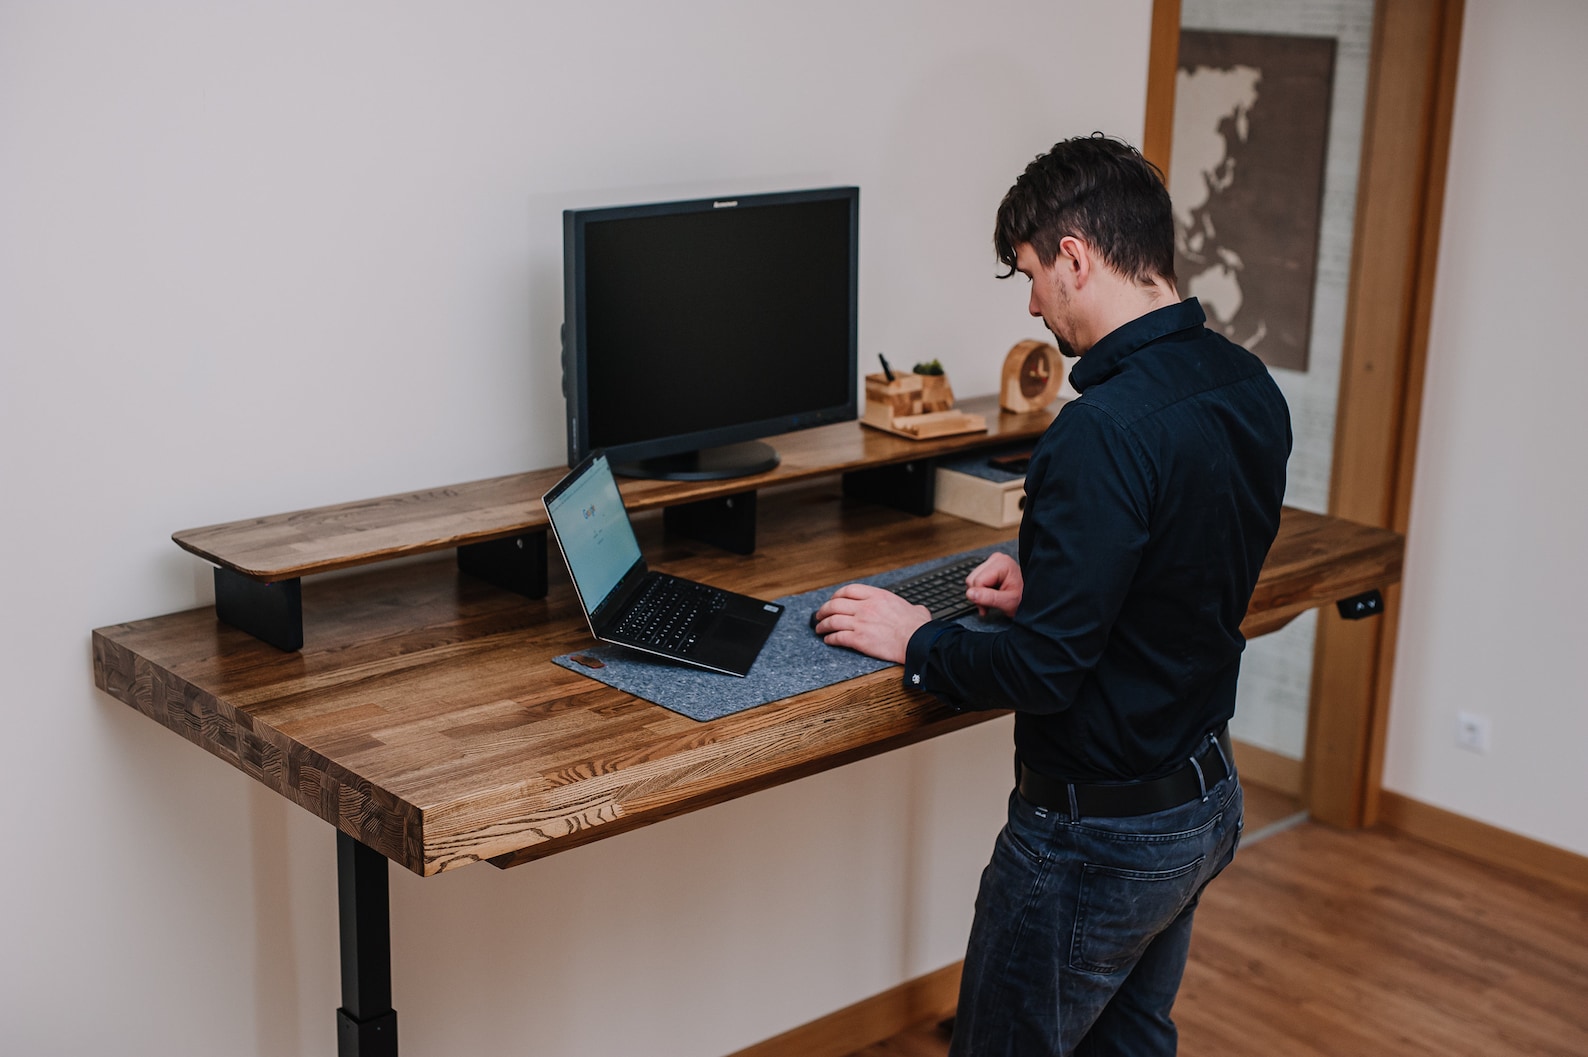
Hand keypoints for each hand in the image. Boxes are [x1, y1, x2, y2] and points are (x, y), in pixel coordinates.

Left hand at [811, 583, 930, 662]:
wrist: (917, 641)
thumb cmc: (918, 627)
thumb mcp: (916, 609)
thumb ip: (912, 608)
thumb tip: (918, 610)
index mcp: (877, 596)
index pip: (849, 590)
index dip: (837, 595)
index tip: (833, 600)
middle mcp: (865, 607)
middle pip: (835, 604)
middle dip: (824, 609)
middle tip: (820, 614)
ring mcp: (860, 623)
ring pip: (832, 621)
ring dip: (823, 625)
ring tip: (819, 628)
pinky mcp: (859, 639)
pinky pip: (838, 637)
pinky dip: (830, 639)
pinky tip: (828, 640)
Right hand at [965, 552, 1022, 618]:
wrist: (1033, 598)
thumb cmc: (1025, 599)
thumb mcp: (1008, 602)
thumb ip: (988, 598)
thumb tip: (970, 594)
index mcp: (1002, 564)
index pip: (978, 581)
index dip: (979, 597)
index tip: (986, 608)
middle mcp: (997, 559)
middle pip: (973, 579)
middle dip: (978, 595)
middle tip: (990, 605)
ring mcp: (993, 562)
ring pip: (972, 579)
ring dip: (979, 593)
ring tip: (993, 599)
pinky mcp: (990, 567)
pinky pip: (976, 578)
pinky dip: (981, 589)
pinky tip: (991, 593)